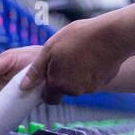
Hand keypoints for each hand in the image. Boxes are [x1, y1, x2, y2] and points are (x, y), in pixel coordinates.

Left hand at [20, 13, 134, 101]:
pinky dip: (91, 72)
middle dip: (63, 78)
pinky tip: (92, 57)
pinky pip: (92, 81)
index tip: (51, 75)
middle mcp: (74, 90)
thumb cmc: (79, 38)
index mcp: (58, 83)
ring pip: (79, 85)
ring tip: (81, 54)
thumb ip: (36, 70)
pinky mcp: (103, 83)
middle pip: (64, 90)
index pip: (49, 98)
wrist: (111, 36)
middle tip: (67, 58)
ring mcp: (90, 88)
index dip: (48, 88)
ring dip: (77, 74)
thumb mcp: (50, 48)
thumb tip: (24, 86)